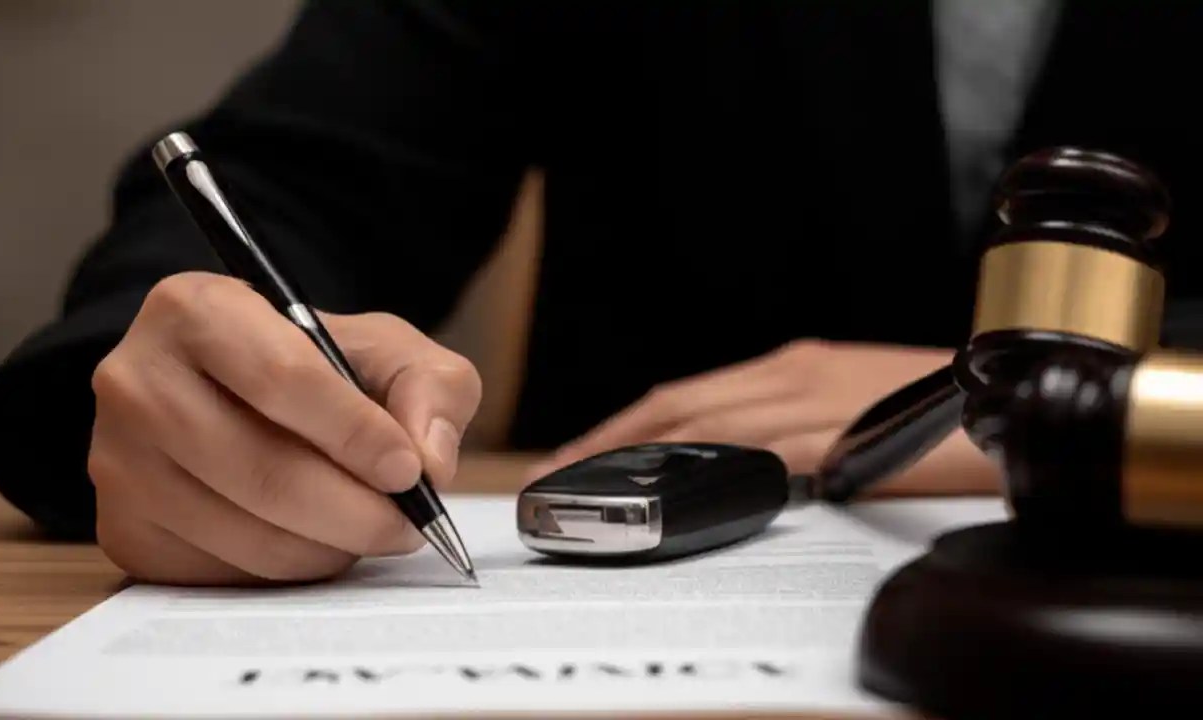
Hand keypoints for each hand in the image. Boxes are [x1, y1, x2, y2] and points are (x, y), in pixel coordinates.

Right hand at [87, 272, 480, 585]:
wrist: (234, 394)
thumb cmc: (314, 367)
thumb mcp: (386, 348)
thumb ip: (429, 386)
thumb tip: (430, 462)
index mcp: (196, 309)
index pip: (280, 378)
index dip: (354, 433)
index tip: (408, 470)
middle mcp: (136, 380)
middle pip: (263, 470)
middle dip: (356, 509)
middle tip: (409, 523)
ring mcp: (119, 461)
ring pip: (247, 533)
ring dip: (330, 546)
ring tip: (367, 526)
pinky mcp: (124, 529)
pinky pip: (224, 573)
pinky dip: (289, 568)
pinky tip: (314, 538)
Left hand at [529, 339, 997, 493]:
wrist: (1008, 382)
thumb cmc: (935, 405)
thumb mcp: (852, 409)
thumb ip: (800, 431)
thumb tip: (755, 466)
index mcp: (791, 368)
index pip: (688, 394)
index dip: (626, 422)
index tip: (582, 449)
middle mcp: (790, 373)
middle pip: (679, 404)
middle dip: (612, 438)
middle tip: (559, 469)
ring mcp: (813, 395)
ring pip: (705, 422)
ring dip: (641, 450)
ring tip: (591, 481)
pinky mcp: (843, 428)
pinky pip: (762, 448)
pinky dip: (710, 465)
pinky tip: (677, 486)